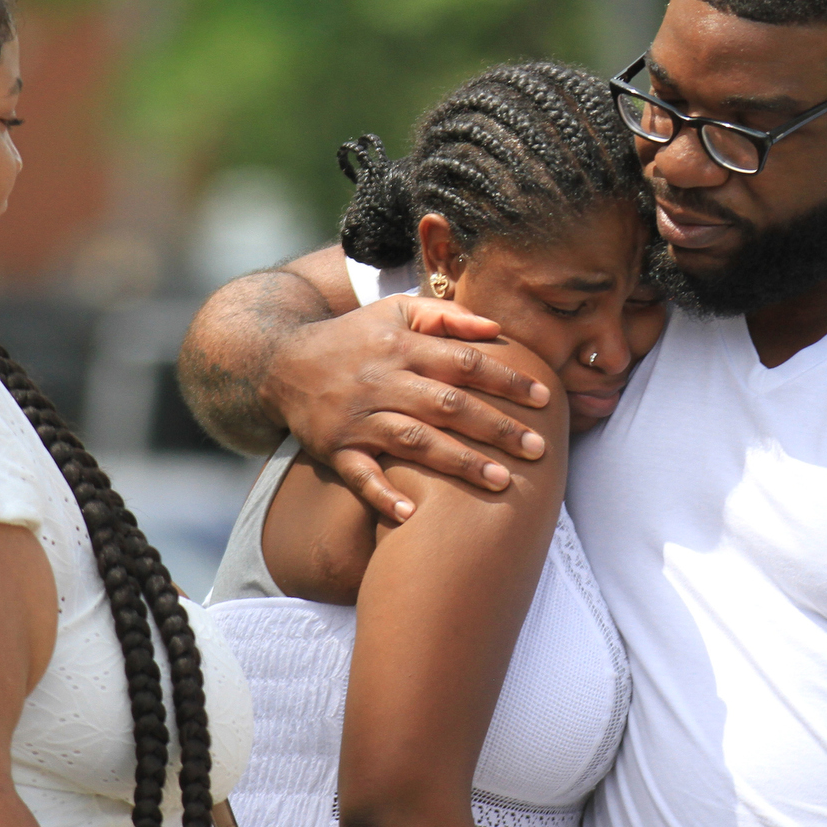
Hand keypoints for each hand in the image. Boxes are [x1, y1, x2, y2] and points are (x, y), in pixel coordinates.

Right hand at [261, 296, 551, 520]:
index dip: (506, 379)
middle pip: (447, 405)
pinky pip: (360, 476)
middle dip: (496, 427)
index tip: (545, 399)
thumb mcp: (394, 312)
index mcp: (402, 347)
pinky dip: (383, 496)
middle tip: (538, 449)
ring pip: (414, 441)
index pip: (464, 362)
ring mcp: (357, 418)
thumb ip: (445, 315)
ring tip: (502, 482)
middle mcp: (382, 381)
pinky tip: (412, 514)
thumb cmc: (353, 338)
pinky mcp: (334, 449)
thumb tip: (496, 328)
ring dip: (458, 463)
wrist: (281, 362)